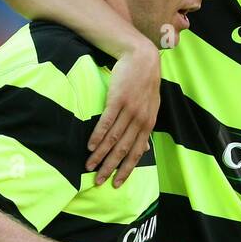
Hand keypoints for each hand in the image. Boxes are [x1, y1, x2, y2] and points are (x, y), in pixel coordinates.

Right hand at [87, 43, 160, 186]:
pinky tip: (90, 147)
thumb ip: (145, 128)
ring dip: (101, 154)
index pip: (137, 152)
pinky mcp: (118, 99)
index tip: (116, 184)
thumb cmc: (144, 83)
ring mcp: (129, 110)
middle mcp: (140, 119)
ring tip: (89, 166)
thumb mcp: (151, 107)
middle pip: (124, 149)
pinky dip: (98, 136)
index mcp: (148, 123)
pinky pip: (106, 122)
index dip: (126, 169)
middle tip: (99, 181)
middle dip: (111, 167)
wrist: (141, 57)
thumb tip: (145, 149)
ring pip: (114, 138)